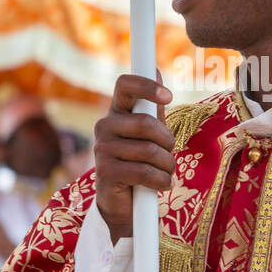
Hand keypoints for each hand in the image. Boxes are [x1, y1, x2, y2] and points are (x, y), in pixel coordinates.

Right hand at [93, 75, 173, 244]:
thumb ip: (153, 106)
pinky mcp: (105, 171)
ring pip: (150, 150)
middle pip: (146, 123)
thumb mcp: (150, 134)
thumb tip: (155, 67)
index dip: (147, 86)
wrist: (125, 203)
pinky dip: (160, 181)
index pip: (125, 85)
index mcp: (117, 112)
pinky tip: (159, 185)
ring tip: (164, 173)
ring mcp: (102, 148)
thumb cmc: (140, 163)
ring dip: (167, 166)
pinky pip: (144, 171)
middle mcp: (104, 126)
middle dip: (167, 142)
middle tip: (169, 154)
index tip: (168, 97)